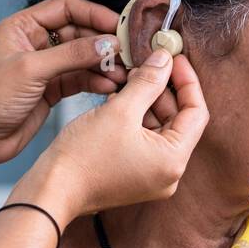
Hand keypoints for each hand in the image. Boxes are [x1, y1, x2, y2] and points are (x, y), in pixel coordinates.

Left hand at [0, 0, 129, 170]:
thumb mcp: (30, 70)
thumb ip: (71, 55)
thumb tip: (107, 42)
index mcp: (22, 27)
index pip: (66, 7)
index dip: (94, 13)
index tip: (119, 25)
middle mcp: (34, 43)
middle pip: (79, 31)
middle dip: (103, 42)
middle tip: (128, 51)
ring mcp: (44, 66)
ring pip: (83, 57)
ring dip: (103, 63)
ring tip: (123, 72)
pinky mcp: (51, 89)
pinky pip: (80, 78)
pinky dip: (96, 80)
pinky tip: (110, 85)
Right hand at [13, 50, 208, 221]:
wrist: (52, 189)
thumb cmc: (83, 156)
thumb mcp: (119, 110)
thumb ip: (148, 82)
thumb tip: (165, 59)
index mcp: (173, 160)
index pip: (196, 112)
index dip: (187, 81)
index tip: (174, 58)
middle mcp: (168, 173)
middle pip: (178, 121)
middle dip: (163, 90)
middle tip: (148, 63)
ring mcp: (150, 177)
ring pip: (159, 129)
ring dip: (147, 102)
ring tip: (130, 79)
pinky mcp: (133, 176)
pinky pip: (143, 141)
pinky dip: (135, 120)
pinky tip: (119, 100)